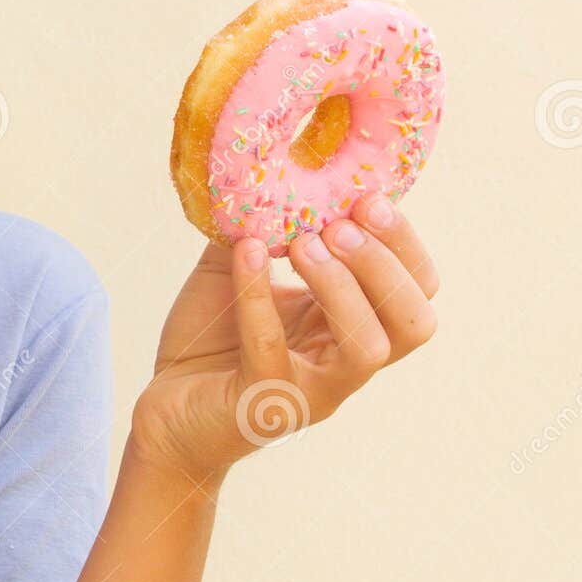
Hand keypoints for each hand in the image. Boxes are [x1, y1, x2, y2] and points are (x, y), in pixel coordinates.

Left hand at [129, 193, 439, 482]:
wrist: (164, 412)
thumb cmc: (208, 344)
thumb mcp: (237, 271)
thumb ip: (262, 227)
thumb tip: (269, 169)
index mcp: (351, 327)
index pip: (417, 290)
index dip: (404, 244)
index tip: (368, 197)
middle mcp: (344, 363)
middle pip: (414, 322)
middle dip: (386, 264)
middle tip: (341, 224)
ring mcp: (311, 390)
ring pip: (368, 347)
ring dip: (343, 287)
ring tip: (304, 244)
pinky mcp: (265, 404)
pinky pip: (273, 351)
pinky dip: (258, 297)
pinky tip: (247, 254)